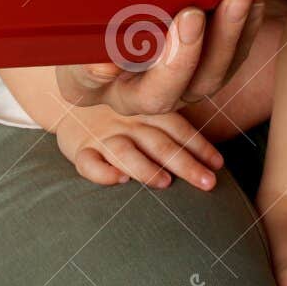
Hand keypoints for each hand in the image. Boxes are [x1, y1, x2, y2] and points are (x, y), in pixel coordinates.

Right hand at [56, 102, 223, 190]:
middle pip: (158, 142)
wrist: (68, 102)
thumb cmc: (118, 116)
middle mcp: (127, 122)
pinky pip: (88, 162)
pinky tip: (118, 180)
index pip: (177, 127)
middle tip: (207, 183)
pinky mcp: (80, 150)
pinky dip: (102, 172)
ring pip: (125, 151)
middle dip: (184, 163)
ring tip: (165, 183)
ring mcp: (103, 136)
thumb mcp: (143, 112)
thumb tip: (214, 160)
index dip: (199, 145)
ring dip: (146, 167)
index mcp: (147, 112)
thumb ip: (170, 128)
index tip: (218, 165)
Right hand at [57, 0, 261, 117]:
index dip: (179, 58)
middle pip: (203, 79)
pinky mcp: (207, 62)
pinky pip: (233, 51)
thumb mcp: (73, 66)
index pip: (162, 90)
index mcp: (134, 98)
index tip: (188, 15)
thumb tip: (106, 66)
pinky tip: (254, 0)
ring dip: (237, 30)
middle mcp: (170, 95)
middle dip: (219, 37)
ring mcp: (192, 80)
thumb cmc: (76, 57)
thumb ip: (86, 68)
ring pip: (223, 66)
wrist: (89, 56)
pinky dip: (245, 27)